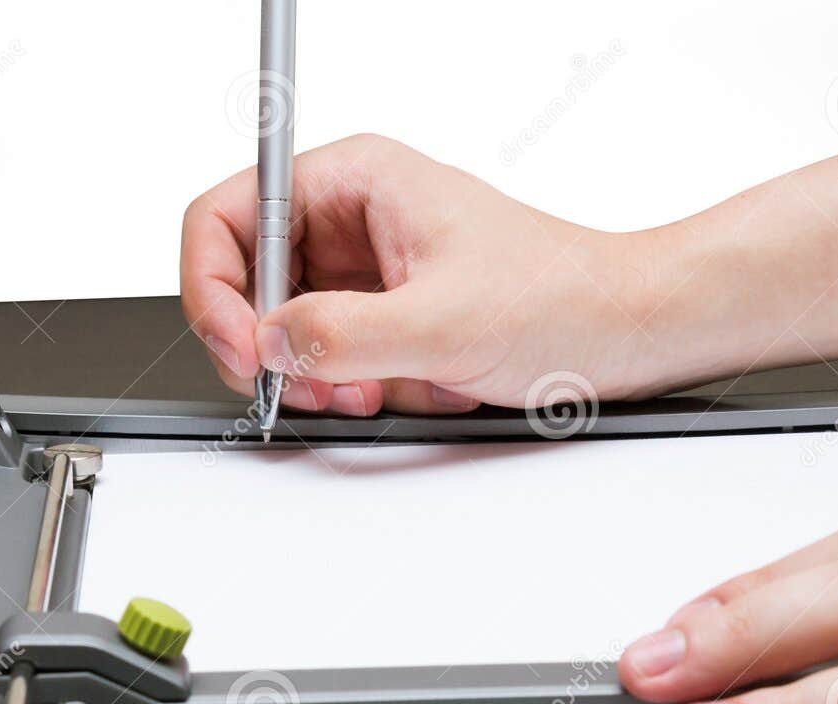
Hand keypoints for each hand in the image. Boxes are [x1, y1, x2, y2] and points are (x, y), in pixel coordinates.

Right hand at [179, 134, 665, 416]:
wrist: (622, 331)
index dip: (214, 287)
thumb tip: (272, 345)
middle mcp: (351, 217)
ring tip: (358, 390)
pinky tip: (387, 391)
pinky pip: (328, 355)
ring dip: (310, 373)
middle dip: (267, 344)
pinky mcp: (384, 315)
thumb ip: (342, 334)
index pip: (227, 214)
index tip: (244, 348)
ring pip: (284, 327)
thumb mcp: (443, 321)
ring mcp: (365, 269)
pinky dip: (345, 386)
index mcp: (356, 179)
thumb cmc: (561, 295)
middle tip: (298, 385)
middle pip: (246, 279)